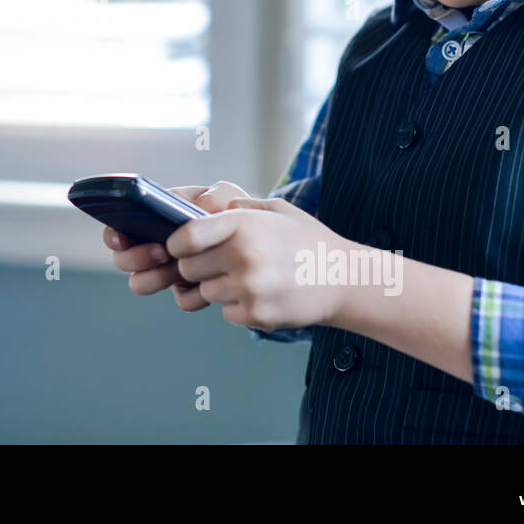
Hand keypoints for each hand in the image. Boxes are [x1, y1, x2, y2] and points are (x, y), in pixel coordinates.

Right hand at [103, 181, 252, 311]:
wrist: (259, 243)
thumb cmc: (233, 212)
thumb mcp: (226, 195)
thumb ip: (216, 195)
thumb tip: (202, 208)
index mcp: (153, 218)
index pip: (118, 227)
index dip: (113, 234)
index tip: (121, 238)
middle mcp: (153, 245)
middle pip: (123, 259)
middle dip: (136, 257)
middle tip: (162, 252)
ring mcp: (168, 270)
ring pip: (142, 283)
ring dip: (156, 277)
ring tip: (179, 269)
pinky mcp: (188, 291)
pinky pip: (181, 299)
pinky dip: (192, 293)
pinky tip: (206, 285)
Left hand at [164, 196, 353, 332]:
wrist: (346, 280)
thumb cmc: (308, 241)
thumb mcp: (275, 210)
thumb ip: (236, 208)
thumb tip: (200, 211)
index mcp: (243, 225)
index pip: (185, 236)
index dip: (177, 242)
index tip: (181, 245)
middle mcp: (243, 256)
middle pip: (188, 267)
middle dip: (197, 266)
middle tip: (220, 263)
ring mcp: (249, 289)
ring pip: (205, 292)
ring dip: (217, 287)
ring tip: (248, 277)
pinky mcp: (256, 316)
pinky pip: (225, 313)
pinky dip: (236, 306)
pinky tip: (261, 294)